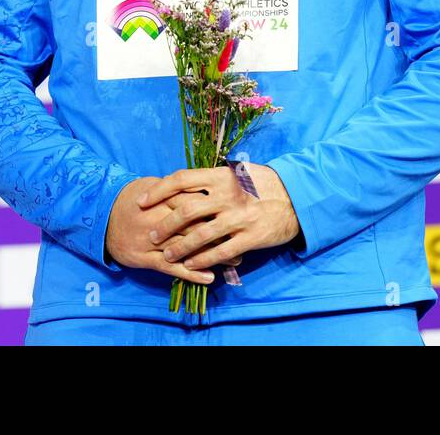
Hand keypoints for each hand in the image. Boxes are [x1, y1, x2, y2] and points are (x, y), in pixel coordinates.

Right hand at [104, 177, 239, 281]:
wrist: (102, 217)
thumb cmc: (133, 198)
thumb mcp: (153, 184)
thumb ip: (177, 186)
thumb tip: (206, 180)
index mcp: (164, 199)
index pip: (197, 204)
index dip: (219, 209)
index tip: (239, 213)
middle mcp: (160, 220)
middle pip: (197, 227)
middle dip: (222, 234)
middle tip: (243, 239)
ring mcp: (153, 241)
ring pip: (187, 250)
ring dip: (212, 256)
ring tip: (235, 261)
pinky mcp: (145, 258)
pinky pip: (171, 268)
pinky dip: (191, 273)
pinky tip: (209, 278)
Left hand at [137, 164, 300, 269]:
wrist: (297, 198)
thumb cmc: (263, 184)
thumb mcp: (238, 173)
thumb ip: (213, 179)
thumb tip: (183, 183)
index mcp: (222, 175)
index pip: (182, 180)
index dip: (158, 191)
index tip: (142, 201)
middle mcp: (228, 195)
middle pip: (186, 210)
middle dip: (164, 224)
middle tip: (151, 234)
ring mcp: (239, 217)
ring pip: (200, 235)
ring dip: (179, 247)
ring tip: (166, 254)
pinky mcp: (250, 237)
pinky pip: (220, 251)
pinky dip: (202, 260)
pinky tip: (190, 265)